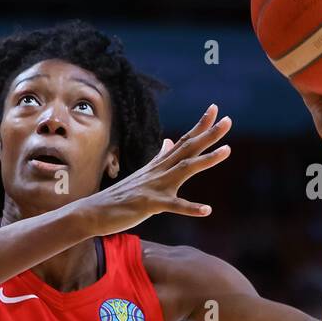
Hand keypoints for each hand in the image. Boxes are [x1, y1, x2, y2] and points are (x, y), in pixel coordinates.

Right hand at [76, 105, 230, 235]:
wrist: (93, 212)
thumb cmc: (119, 197)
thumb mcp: (143, 174)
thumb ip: (160, 158)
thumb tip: (170, 141)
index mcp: (159, 166)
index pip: (183, 141)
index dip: (200, 126)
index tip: (215, 108)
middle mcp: (158, 172)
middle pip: (188, 149)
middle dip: (209, 135)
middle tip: (228, 120)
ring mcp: (154, 187)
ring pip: (184, 170)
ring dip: (206, 160)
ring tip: (227, 150)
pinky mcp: (149, 205)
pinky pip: (173, 206)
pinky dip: (190, 208)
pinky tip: (207, 210)